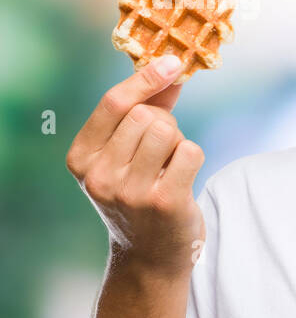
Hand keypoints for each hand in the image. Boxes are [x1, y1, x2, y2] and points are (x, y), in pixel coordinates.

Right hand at [66, 56, 206, 274]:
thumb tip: (170, 68)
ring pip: (168, 131)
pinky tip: (181, 180)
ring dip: (178, 142)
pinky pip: (190, 151)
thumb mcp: (127, 156)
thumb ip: (145, 111)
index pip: (114, 104)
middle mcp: (99, 175)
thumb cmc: (141, 196)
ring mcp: (130, 191)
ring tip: (168, 168)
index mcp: (81, 159)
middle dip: (165, 126)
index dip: (145, 79)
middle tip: (162, 154)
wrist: (150, 256)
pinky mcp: (164, 201)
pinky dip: (193, 158)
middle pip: (147, 116)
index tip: (173, 62)